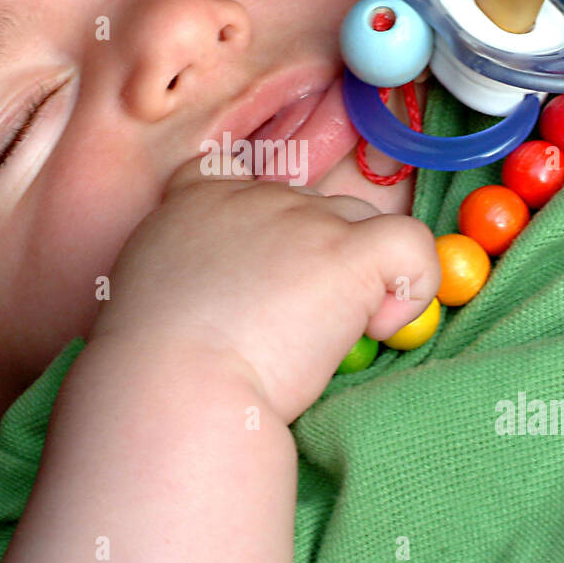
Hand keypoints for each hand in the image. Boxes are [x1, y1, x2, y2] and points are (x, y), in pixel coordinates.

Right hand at [88, 151, 440, 423]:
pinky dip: (412, 285)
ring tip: (329, 340)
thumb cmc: (152, 364)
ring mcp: (306, 218)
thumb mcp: (150, 293)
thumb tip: (225, 293)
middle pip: (313, 210)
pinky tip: (379, 328)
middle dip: (314, 266)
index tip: (261, 280)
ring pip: (363, 225)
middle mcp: (256, 195)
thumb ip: (189, 271)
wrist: (171, 385)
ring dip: (358, 278)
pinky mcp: (349, 252)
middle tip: (288, 333)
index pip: (241, 177)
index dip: (267, 225)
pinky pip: (413, 246)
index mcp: (197, 200)